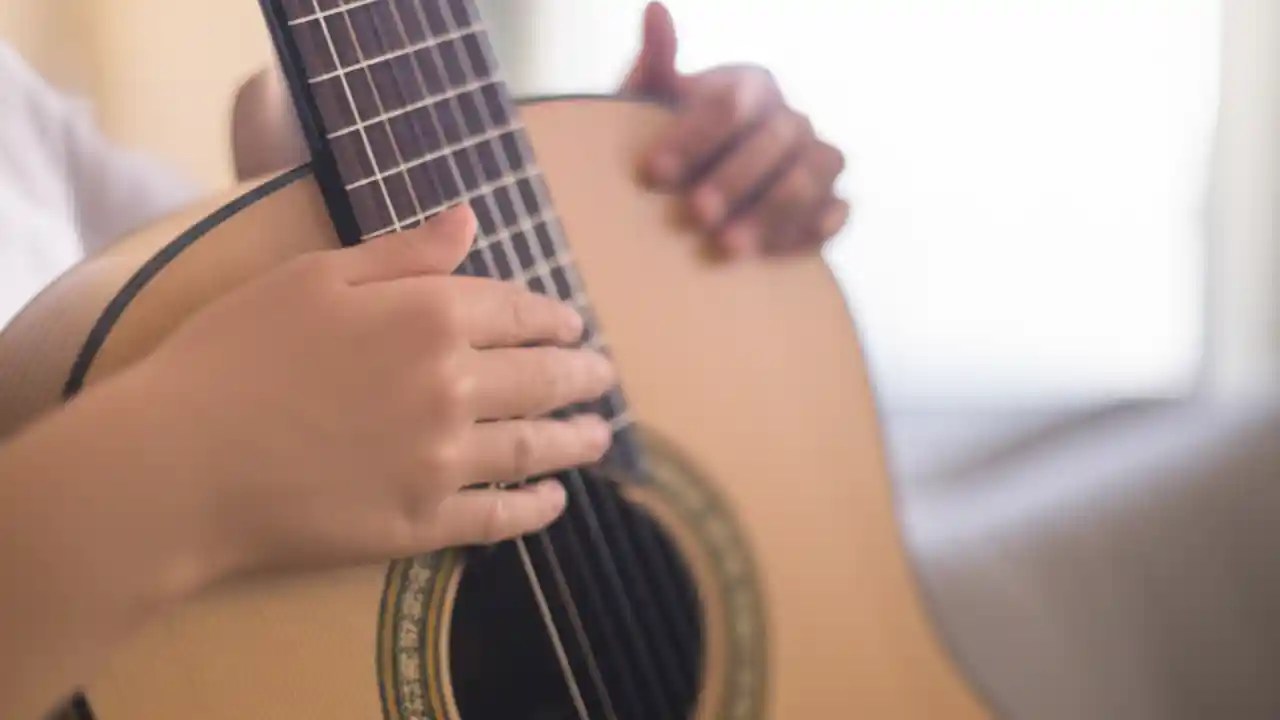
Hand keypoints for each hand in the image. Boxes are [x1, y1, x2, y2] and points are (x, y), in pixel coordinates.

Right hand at [137, 205, 613, 582]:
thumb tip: (469, 221)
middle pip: (541, 379)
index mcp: (430, 316)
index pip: (518, 312)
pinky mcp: (423, 524)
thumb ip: (403, 254)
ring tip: (597, 437)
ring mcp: (444, 461)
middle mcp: (455, 387)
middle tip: (602, 378)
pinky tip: (554, 502)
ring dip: (575, 440)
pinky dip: (537, 509)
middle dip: (581, 376)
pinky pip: (500, 518)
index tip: (573, 325)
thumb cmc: (234, 354)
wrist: (181, 463)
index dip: (553, 318)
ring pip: (534, 448)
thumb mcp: (313, 276)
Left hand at [623, 2, 849, 258]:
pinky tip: (776, 252)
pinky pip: (836, 214)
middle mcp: (791, 119)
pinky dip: (812, 230)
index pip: (732, 102)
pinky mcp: (829, 205)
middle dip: (734, 178)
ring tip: (727, 246)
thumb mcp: (651, 106)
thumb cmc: (668, 147)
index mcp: (752, 86)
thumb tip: (655, 9)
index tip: (653, 173)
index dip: (694, 137)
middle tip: (694, 213)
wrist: (691, 200)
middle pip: (776, 140)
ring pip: (812, 176)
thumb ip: (656, 62)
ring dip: (772, 211)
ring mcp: (816, 161)